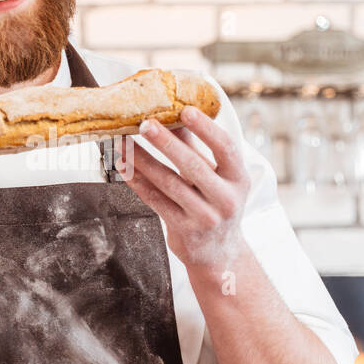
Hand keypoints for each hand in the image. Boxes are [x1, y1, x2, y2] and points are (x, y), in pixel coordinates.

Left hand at [115, 105, 250, 272]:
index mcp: (239, 178)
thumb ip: (196, 146)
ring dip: (143, 161)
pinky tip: (125, 167)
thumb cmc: (214, 203)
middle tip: (145, 123)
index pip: (225, 148)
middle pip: (193, 165)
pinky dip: (138, 182)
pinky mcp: (185, 230)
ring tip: (124, 143)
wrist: (218, 253)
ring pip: (169, 183)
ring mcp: (206, 217)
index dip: (206, 128)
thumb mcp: (216, 176)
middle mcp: (226, 198)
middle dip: (166, 142)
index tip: (186, 110)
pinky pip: (156, 201)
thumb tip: (174, 110)